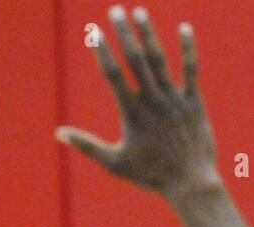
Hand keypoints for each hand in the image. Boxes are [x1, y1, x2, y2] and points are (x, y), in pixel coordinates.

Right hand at [57, 6, 219, 199]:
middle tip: (116, 10)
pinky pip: (191, 70)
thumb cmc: (149, 175)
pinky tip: (184, 28)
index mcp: (132, 114)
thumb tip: (59, 133)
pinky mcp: (194, 101)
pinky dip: (188, 48)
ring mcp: (175, 99)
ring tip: (140, 12)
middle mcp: (154, 101)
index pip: (114, 76)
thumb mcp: (113, 163)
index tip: (93, 33)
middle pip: (136, 60)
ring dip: (149, 34)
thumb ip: (86, 145)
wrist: (190, 182)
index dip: (103, 53)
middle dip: (124, 34)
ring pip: (160, 60)